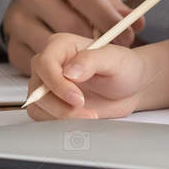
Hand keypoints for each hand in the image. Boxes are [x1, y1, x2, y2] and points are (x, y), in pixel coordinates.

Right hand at [2, 0, 142, 74]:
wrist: (40, 6)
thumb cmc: (76, 3)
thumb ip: (118, 10)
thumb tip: (137, 23)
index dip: (108, 18)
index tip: (127, 36)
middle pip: (69, 24)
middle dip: (96, 43)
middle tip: (113, 54)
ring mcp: (18, 19)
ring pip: (53, 47)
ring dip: (76, 60)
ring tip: (93, 62)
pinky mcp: (12, 46)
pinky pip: (38, 65)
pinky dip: (58, 71)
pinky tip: (71, 67)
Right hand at [25, 32, 147, 120]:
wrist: (131, 88)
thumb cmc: (124, 68)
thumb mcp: (114, 60)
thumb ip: (91, 60)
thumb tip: (69, 71)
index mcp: (60, 45)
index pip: (45, 63)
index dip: (57, 84)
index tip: (78, 99)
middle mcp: (50, 64)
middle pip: (37, 87)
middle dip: (60, 105)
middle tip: (87, 112)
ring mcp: (48, 84)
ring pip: (38, 104)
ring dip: (62, 116)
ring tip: (89, 115)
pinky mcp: (51, 102)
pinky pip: (42, 116)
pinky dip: (59, 122)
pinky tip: (80, 118)